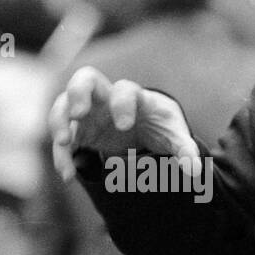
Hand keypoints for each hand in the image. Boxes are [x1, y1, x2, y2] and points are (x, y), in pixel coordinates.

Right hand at [47, 67, 200, 180]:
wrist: (143, 128)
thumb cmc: (159, 125)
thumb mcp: (174, 135)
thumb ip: (185, 151)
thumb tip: (196, 172)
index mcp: (133, 96)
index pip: (125, 90)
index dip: (122, 104)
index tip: (125, 126)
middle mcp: (106, 98)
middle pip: (85, 79)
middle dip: (77, 93)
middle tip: (77, 113)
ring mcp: (87, 112)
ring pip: (63, 104)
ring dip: (58, 122)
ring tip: (64, 145)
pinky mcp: (76, 130)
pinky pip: (62, 137)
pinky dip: (61, 155)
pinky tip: (68, 176)